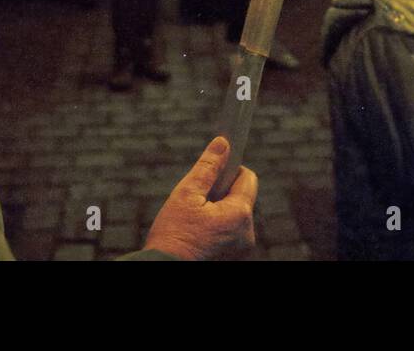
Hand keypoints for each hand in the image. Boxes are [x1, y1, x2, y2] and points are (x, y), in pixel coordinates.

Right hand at [144, 137, 256, 259]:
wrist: (165, 269)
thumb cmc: (173, 235)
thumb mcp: (186, 194)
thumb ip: (208, 168)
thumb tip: (223, 144)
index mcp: (240, 214)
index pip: (247, 178)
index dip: (230, 170)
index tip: (213, 172)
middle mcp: (248, 233)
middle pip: (240, 198)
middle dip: (221, 195)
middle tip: (197, 204)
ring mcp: (242, 249)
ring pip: (234, 216)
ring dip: (218, 213)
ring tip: (195, 223)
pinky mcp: (234, 259)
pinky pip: (230, 233)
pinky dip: (218, 229)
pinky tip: (198, 235)